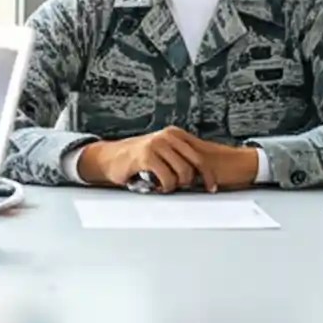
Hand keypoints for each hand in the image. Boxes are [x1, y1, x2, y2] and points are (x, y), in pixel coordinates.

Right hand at [78, 126, 259, 193]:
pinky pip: (167, 178)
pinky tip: (156, 186)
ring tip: (165, 185)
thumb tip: (201, 174)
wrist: (111, 157)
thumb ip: (179, 157)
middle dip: (195, 181)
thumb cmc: (137, 158)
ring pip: (183, 172)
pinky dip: (165, 187)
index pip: (200, 155)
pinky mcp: (147, 156)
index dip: (209, 173)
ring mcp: (157, 145)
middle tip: (184, 189)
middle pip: (196, 163)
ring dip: (176, 185)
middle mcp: (167, 136)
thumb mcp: (161, 151)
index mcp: (174, 134)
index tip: (211, 186)